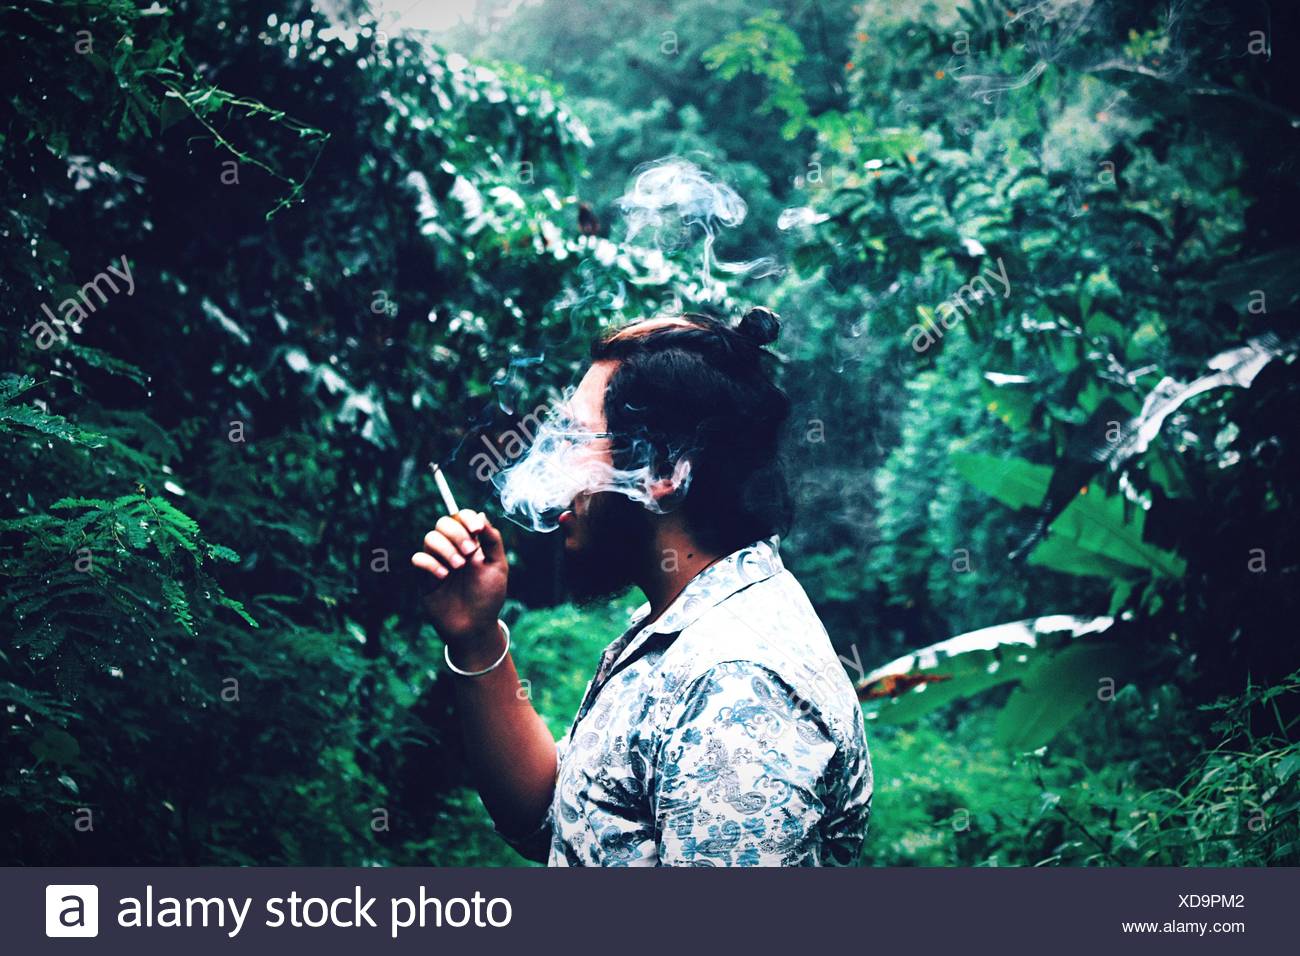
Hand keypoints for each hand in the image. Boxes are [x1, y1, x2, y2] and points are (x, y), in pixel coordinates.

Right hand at [411, 509, 508, 654]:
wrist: (475, 627)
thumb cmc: (488, 598)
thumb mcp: (498, 567)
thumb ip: (492, 541)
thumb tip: (482, 515)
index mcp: (470, 544)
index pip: (461, 518)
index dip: (467, 517)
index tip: (477, 529)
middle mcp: (452, 549)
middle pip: (443, 523)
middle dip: (457, 533)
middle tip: (469, 553)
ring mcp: (437, 562)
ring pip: (430, 537)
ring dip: (445, 548)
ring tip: (458, 567)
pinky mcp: (424, 578)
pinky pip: (418, 558)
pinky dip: (430, 563)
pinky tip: (444, 577)